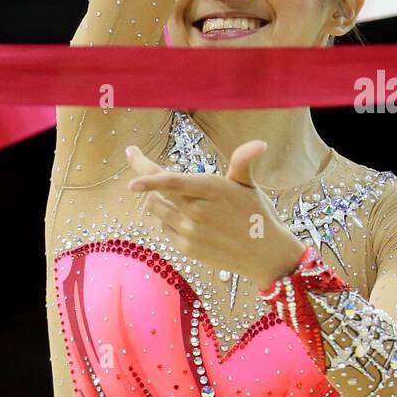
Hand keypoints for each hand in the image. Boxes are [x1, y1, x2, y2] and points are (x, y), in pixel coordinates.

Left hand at [125, 141, 306, 287]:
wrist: (265, 254)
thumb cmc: (258, 214)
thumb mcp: (249, 185)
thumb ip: (243, 161)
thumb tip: (261, 142)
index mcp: (211, 190)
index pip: (171, 179)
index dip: (146, 172)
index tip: (131, 157)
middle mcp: (197, 211)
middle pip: (155, 194)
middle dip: (145, 184)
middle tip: (141, 179)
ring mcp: (190, 232)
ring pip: (156, 211)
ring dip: (158, 202)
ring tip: (177, 201)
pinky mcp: (187, 248)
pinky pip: (164, 230)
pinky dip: (168, 222)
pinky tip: (187, 221)